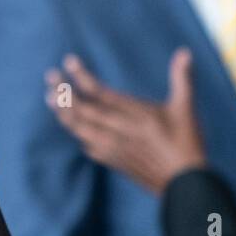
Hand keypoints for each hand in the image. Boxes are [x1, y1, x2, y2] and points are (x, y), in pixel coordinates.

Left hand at [43, 49, 205, 193]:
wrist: (185, 185)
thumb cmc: (187, 143)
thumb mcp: (185, 108)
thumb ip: (182, 78)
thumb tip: (185, 51)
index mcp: (133, 115)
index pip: (99, 92)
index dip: (81, 76)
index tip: (68, 61)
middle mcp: (117, 130)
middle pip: (81, 109)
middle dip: (62, 92)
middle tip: (49, 75)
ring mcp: (112, 147)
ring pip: (79, 128)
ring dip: (63, 112)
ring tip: (51, 98)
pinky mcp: (112, 161)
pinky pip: (87, 145)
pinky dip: (77, 133)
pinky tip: (72, 127)